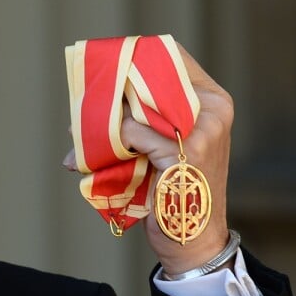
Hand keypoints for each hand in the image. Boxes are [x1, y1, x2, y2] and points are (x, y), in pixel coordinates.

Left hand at [64, 44, 233, 275]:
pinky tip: (94, 158)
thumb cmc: (175, 188)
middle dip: (112, 89)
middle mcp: (213, 111)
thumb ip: (145, 115)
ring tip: (81, 132)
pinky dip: (111, 145)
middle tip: (83, 102)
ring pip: (135, 107)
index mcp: (214, 100)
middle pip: (149, 78)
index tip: (106, 65)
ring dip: (104, 119)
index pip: (172, 57)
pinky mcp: (183, 154)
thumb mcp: (166, 142)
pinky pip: (131, 134)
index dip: (135, 57)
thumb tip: (91, 100)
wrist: (192, 239)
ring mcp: (202, 132)